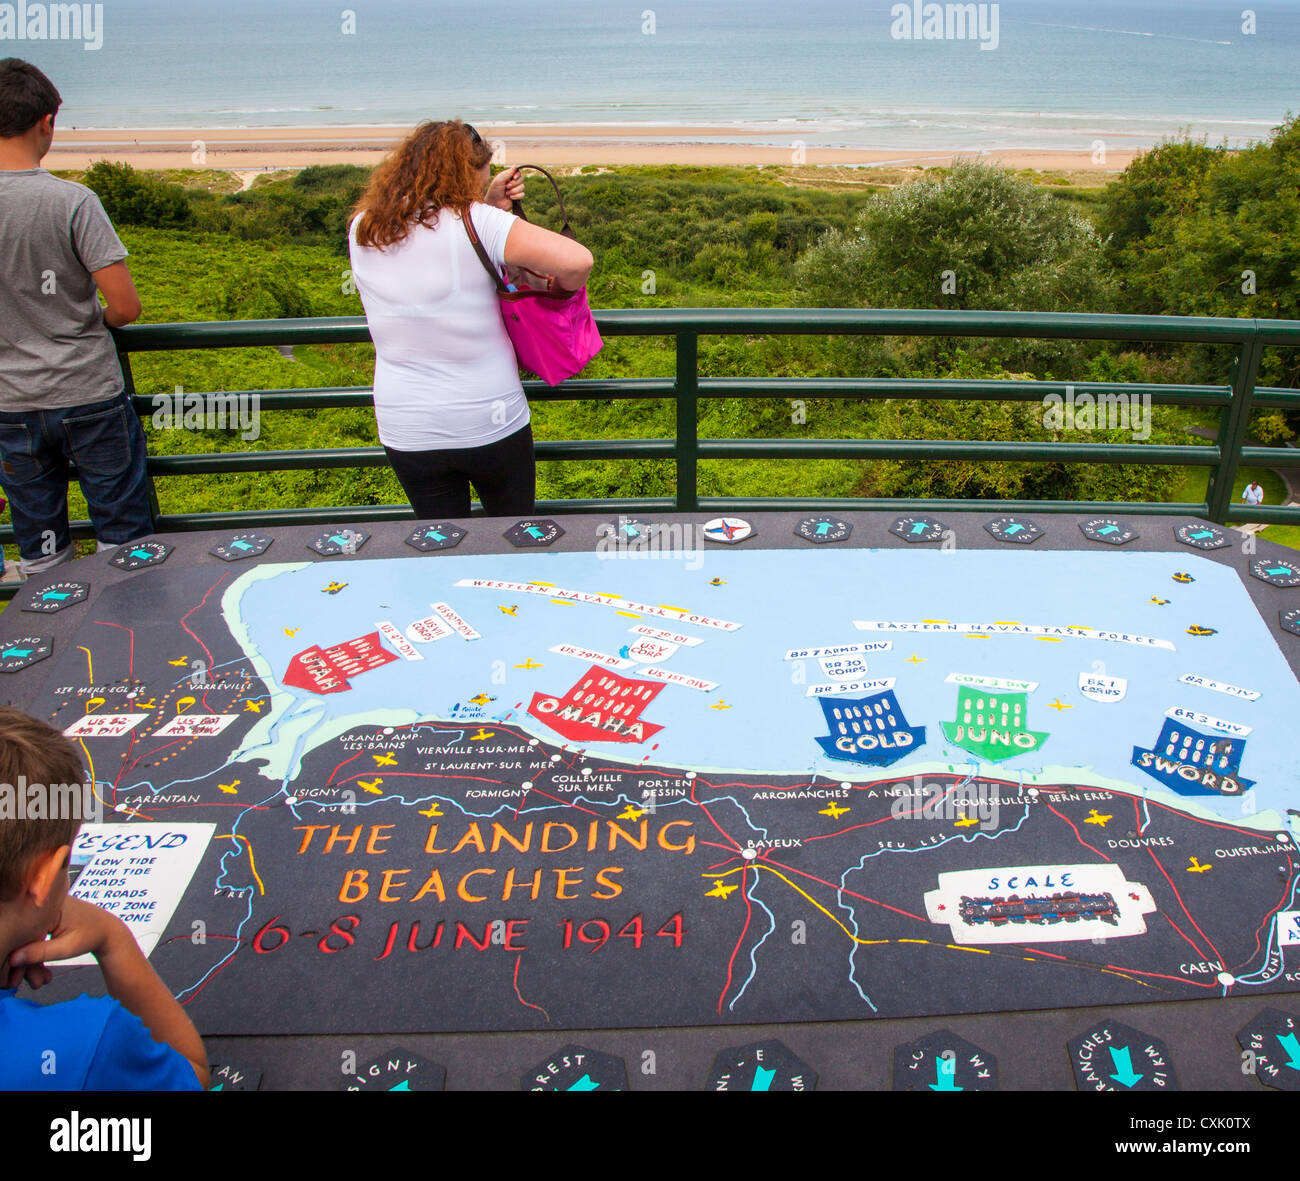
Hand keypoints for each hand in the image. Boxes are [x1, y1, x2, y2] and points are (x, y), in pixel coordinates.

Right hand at [4, 896, 127, 988]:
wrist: (108, 931)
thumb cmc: (93, 935)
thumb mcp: (67, 948)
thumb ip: (40, 953)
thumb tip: (13, 959)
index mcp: (50, 908)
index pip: (24, 934)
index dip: (16, 958)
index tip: (15, 977)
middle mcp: (45, 907)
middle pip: (24, 939)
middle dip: (24, 964)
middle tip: (26, 983)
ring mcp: (44, 913)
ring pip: (28, 942)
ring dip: (31, 964)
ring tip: (39, 980)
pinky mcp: (45, 920)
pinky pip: (34, 939)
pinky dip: (36, 957)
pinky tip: (41, 973)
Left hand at [485, 166, 523, 211]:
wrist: (494, 203)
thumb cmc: (494, 191)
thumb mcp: (499, 180)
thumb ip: (508, 173)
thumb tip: (515, 165)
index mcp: (508, 176)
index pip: (518, 172)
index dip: (517, 174)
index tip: (514, 177)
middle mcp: (513, 182)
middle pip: (522, 179)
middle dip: (514, 183)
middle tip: (506, 186)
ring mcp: (516, 190)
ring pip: (522, 187)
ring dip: (514, 190)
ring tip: (507, 193)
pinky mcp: (518, 197)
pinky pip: (523, 194)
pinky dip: (516, 196)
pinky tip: (510, 197)